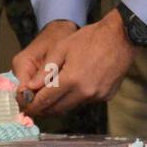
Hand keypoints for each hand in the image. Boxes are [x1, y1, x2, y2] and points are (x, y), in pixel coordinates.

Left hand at [17, 10, 135, 117]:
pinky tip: (75, 85)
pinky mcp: (107, 96)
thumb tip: (30, 87)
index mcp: (71, 80)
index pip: (46, 100)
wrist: (120, 37)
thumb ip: (45, 70)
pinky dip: (77, 97)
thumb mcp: (62, 48)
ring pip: (72, 106)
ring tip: (52, 95)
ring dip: (61, 103)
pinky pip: (86, 101)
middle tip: (35, 106)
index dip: (34, 106)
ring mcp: (97, 96)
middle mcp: (85, 93)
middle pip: (59, 108)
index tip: (26, 109)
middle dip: (45, 109)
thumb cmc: (89, 39)